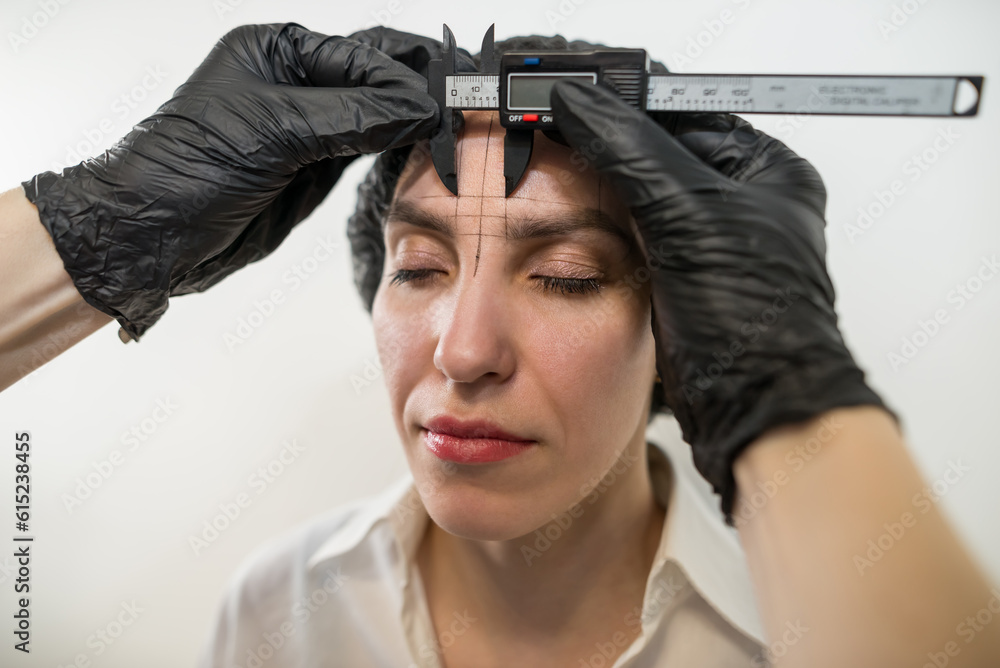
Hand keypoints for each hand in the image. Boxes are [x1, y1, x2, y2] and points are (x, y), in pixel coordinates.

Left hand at [22, 23, 439, 340]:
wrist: (156, 235)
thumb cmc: (188, 168)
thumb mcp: (277, 132)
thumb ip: (352, 116)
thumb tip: (417, 107)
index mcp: (276, 51)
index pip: (362, 53)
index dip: (407, 77)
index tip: (443, 102)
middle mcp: (293, 83)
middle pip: (373, 77)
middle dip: (416, 91)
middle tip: (462, 105)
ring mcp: (304, 127)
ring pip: (373, 114)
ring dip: (409, 122)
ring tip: (451, 129)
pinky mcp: (310, 166)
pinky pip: (363, 149)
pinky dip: (393, 149)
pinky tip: (419, 150)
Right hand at [551, 80, 896, 522]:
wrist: (752, 408)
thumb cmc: (756, 322)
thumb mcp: (686, 215)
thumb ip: (629, 152)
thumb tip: (583, 105)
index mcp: (768, 170)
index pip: (686, 115)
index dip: (628, 106)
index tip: (576, 101)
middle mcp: (745, 202)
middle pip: (662, 152)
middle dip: (611, 146)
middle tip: (557, 134)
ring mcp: (714, 241)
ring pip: (646, 194)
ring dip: (605, 186)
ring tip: (559, 170)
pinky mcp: (686, 277)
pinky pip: (639, 234)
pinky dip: (607, 225)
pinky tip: (579, 217)